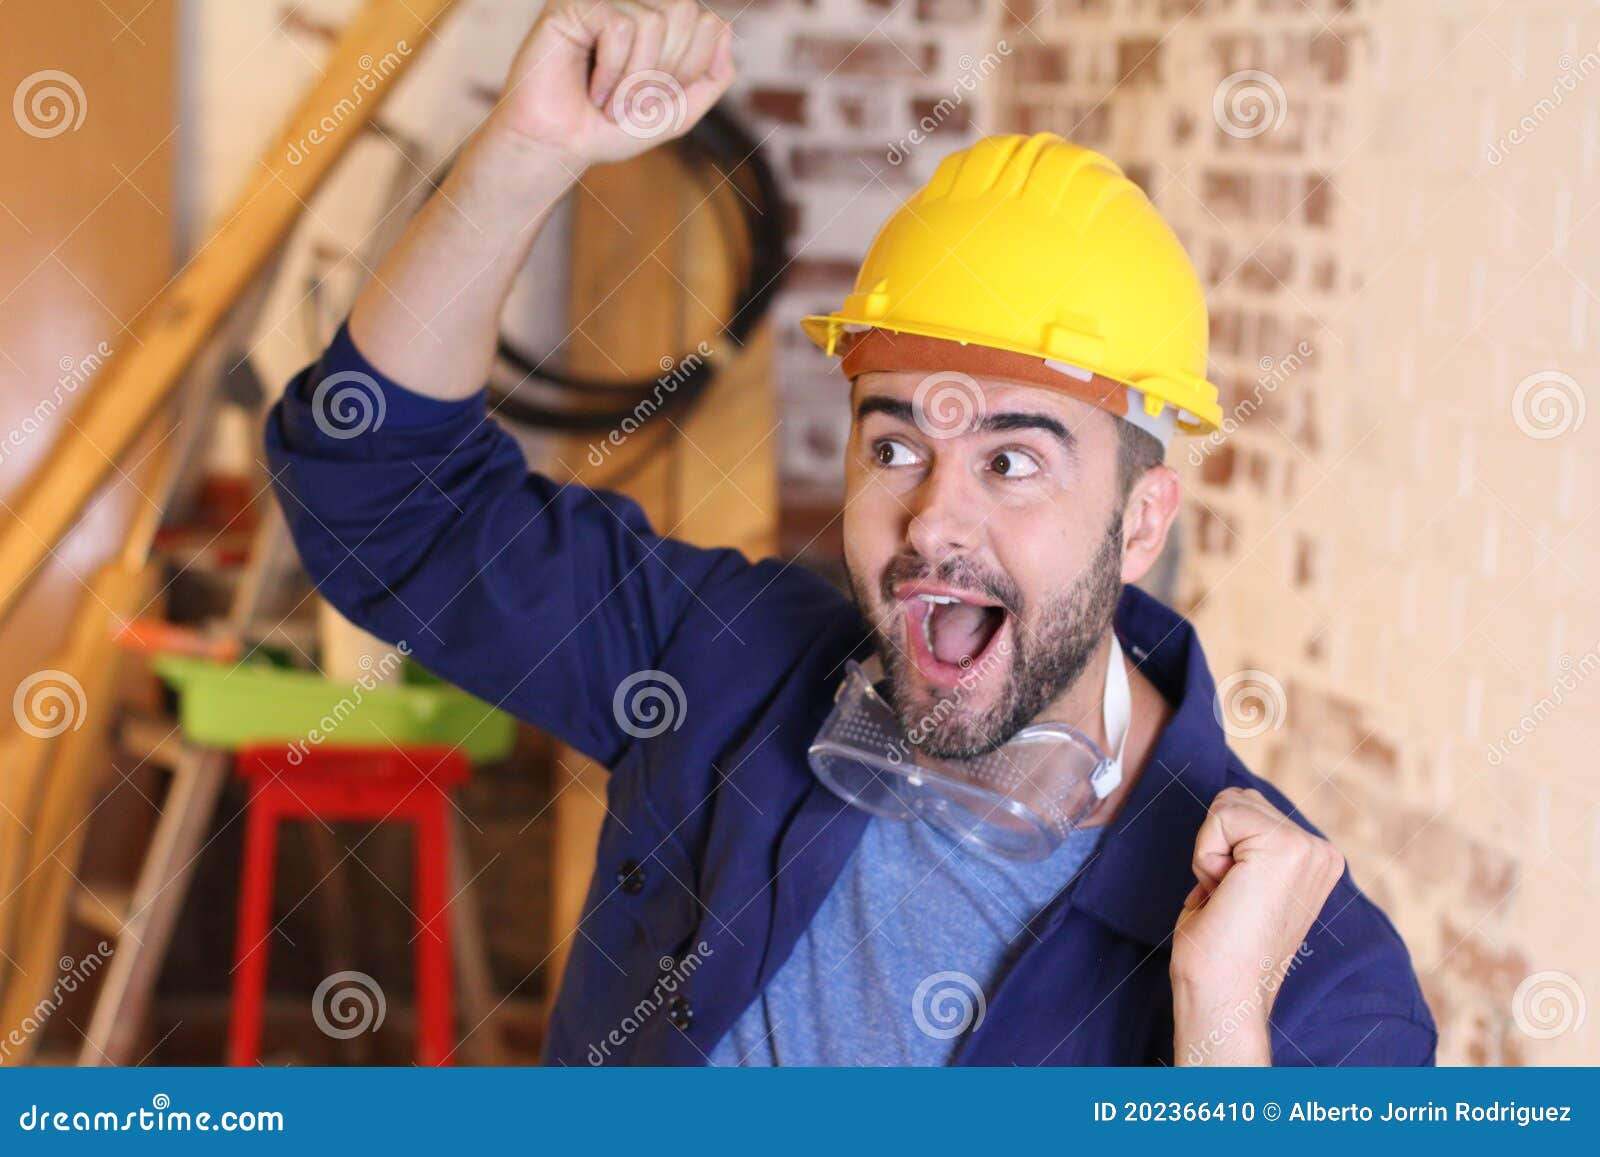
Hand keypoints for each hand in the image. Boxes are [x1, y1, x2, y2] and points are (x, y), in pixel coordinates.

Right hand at [489, 0, 734, 166]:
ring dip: (635, 79)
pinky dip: (612, 71)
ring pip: (654, 22)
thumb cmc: (611, 128)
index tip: (656, 98)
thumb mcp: (678, 112)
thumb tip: (724, 26)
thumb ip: (713, 76)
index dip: (690, 68)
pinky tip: (593, 89)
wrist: (561, 148)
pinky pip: (620, 27)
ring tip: (609, 102)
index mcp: (661, 20)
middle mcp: (635, 1)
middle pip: (685, 11)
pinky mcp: (574, 4)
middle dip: (665, 72)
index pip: (710, 22)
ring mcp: (604, 0)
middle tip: (632, 103)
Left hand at [1169, 787, 1344, 1064]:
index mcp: (1314, 859)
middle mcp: (1321, 851)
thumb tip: (1234, 807)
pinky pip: (1220, 816)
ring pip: (1228, 804)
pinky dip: (1206, 854)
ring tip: (1228, 896)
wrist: (1224, 993)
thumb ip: (1249, 846)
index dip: (1220, 850)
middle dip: (1215, 846)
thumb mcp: (1242, 882)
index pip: (1246, 809)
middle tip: (1228, 898)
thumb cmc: (1219, 949)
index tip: (1234, 899)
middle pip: (1236, 799)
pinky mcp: (1289, 846)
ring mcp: (1310, 847)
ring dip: (1210, 851)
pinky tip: (1225, 892)